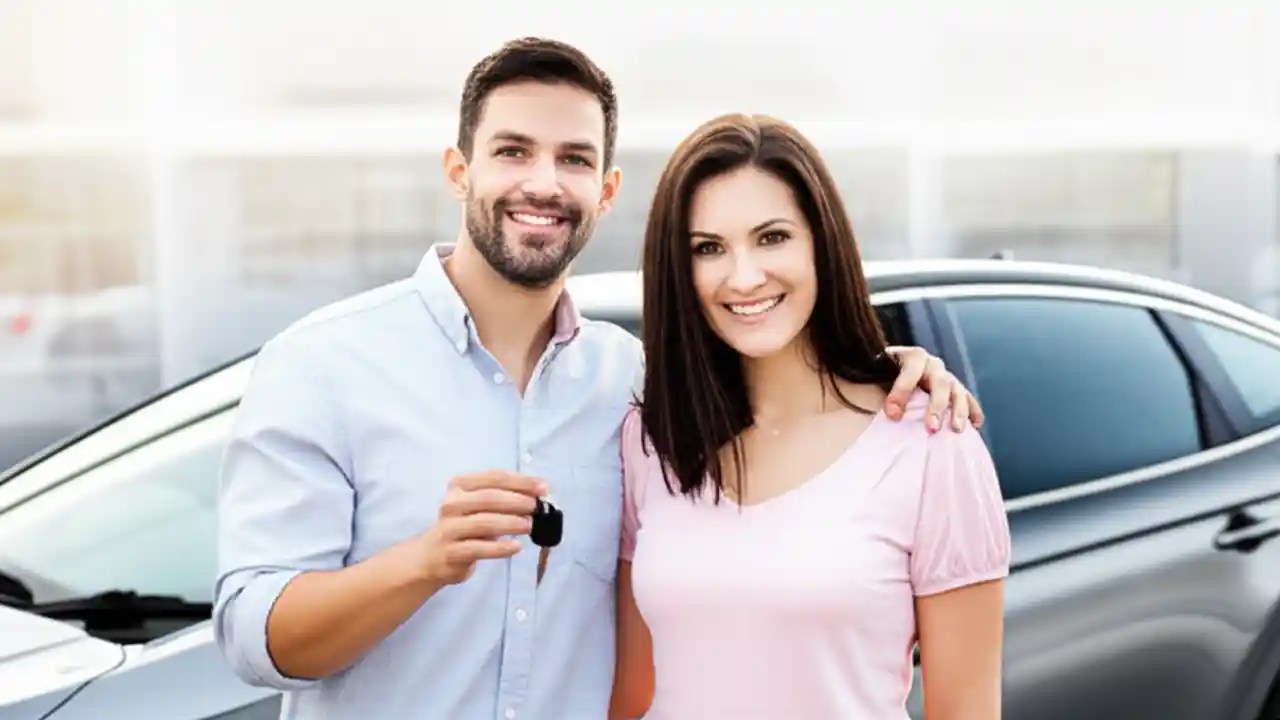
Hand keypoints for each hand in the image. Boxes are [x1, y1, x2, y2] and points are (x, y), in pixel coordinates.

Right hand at [417, 470, 545, 586]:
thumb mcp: (478, 504)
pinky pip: (479, 548)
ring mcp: (449, 528)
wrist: (431, 555)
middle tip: (537, 507)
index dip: (521, 481)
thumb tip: (537, 495)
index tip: (543, 488)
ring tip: (529, 525)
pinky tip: (516, 547)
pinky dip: (500, 548)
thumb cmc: (463, 524)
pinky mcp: (451, 552)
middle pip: (490, 498)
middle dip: (517, 501)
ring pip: (484, 523)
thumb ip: (503, 496)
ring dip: (511, 523)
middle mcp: (452, 503)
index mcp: (460, 484)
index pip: (494, 477)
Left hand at [882, 346, 983, 432]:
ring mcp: (948, 377)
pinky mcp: (957, 389)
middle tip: (932, 429)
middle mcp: (934, 365)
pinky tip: (976, 425)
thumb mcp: (883, 376)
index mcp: (913, 357)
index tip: (893, 415)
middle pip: (940, 383)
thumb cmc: (889, 373)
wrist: (899, 365)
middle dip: (936, 407)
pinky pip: (969, 399)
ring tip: (957, 429)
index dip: (902, 392)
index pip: (911, 371)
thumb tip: (894, 415)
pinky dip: (973, 411)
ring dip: (958, 411)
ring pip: (958, 392)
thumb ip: (888, 392)